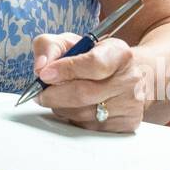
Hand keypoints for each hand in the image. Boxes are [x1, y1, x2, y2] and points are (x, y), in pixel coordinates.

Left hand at [30, 32, 146, 132]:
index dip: (65, 70)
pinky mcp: (126, 124)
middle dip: (54, 94)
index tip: (44, 74)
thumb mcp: (72, 42)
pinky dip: (74, 119)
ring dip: (61, 107)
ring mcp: (129, 104)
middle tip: (40, 93)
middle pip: (84, 94)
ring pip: (82, 114)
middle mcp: (129, 79)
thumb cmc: (95, 58)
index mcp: (119, 53)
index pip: (93, 64)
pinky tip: (75, 107)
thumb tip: (41, 66)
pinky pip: (88, 127)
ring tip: (59, 97)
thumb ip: (50, 46)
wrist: (127, 76)